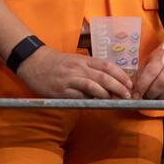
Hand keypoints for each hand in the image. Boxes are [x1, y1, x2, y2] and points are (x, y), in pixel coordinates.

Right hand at [14, 46, 133, 97]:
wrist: (33, 62)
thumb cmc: (57, 62)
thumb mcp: (76, 60)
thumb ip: (91, 70)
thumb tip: (109, 83)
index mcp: (84, 60)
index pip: (108, 66)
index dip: (121, 75)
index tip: (129, 84)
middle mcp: (79, 68)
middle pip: (104, 77)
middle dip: (118, 87)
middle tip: (127, 94)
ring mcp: (69, 80)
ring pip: (92, 86)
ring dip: (105, 94)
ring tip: (112, 99)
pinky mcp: (60, 91)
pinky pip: (78, 97)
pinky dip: (87, 100)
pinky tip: (93, 102)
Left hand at [132, 36, 163, 99]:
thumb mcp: (150, 59)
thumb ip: (143, 73)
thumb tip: (134, 90)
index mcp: (162, 57)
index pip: (151, 73)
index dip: (142, 86)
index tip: (136, 95)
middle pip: (162, 82)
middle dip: (151, 94)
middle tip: (146, 97)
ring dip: (162, 97)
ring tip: (156, 97)